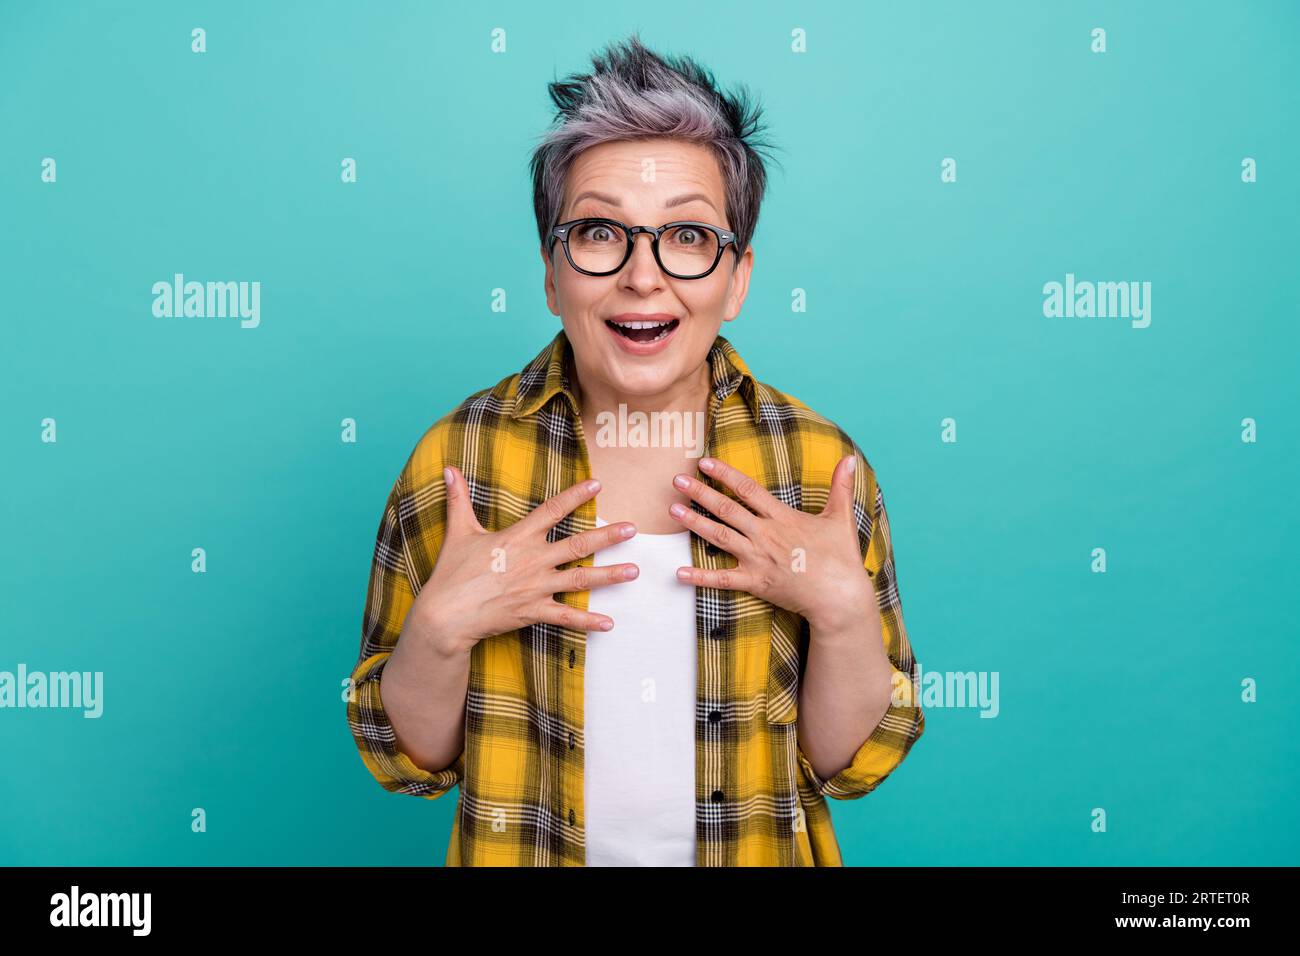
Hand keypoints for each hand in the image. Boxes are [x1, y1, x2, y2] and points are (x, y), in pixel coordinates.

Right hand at [406, 467, 638, 655]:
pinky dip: (588, 621)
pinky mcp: (534, 611)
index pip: (553, 510)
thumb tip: (448, 468)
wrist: (446, 615)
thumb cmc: (451, 573)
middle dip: (608, 536)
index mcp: (518, 537)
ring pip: (581, 579)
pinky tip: (610, 623)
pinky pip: (566, 617)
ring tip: (635, 571)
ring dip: (610, 575)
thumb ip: (458, 499)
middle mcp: (534, 560)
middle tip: (633, 528)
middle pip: (578, 544)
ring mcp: (536, 587)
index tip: (597, 485)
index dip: (575, 496)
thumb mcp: (457, 531)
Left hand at [667, 455, 874, 633]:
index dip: (725, 474)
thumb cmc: (841, 558)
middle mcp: (765, 535)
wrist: (839, 597)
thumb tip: (850, 458)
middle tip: (676, 480)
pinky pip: (723, 580)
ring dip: (694, 523)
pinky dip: (700, 576)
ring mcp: (758, 559)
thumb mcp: (841, 518)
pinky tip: (679, 572)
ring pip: (719, 538)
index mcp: (782, 517)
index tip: (705, 462)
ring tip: (673, 510)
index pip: (748, 489)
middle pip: (726, 510)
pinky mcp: (755, 583)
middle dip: (700, 493)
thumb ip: (841, 487)